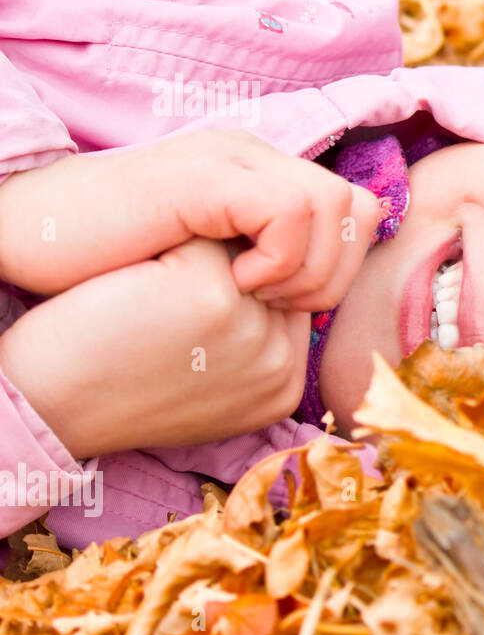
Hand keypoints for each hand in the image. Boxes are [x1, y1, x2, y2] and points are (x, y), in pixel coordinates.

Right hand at [0, 128, 379, 312]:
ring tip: (257, 297)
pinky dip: (281, 258)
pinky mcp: (204, 177)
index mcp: (257, 178)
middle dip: (335, 271)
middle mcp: (251, 157)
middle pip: (355, 206)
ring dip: (310, 267)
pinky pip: (287, 209)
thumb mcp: (205, 277)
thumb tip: (318, 304)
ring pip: (333, 204)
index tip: (295, 312)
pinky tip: (238, 286)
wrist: (23, 254)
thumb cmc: (108, 281)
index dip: (340, 269)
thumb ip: (263, 276)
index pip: (353, 212)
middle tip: (282, 309)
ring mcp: (229, 160)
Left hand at [0, 236, 310, 457]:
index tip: (182, 318)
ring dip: (201, 255)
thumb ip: (251, 340)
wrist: (43, 402)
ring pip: (251, 249)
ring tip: (148, 295)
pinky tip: (135, 278)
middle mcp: (279, 365)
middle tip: (159, 309)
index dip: (240, 296)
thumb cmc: (114, 385)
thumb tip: (275, 280)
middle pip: (276, 277)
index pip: (290, 310)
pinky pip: (212, 232)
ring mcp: (252, 331)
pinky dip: (170, 242)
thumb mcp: (207, 377)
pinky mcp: (215, 295)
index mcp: (284, 388)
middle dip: (225, 273)